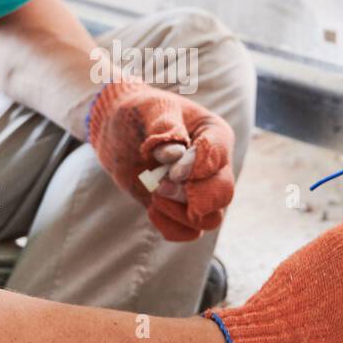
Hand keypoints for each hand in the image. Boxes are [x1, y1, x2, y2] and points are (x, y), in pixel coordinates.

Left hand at [87, 80, 235, 241]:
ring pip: (210, 219)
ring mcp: (200, 191)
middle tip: (161, 185)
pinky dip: (170, 227)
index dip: (196, 167)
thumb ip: (165, 128)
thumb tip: (173, 154)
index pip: (219, 155)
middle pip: (223, 193)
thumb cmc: (140, 113)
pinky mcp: (182, 209)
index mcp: (214, 134)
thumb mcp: (151, 109)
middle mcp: (214, 166)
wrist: (119, 130)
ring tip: (154, 193)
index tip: (171, 170)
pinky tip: (150, 208)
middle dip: (192, 196)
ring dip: (180, 213)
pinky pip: (188, 233)